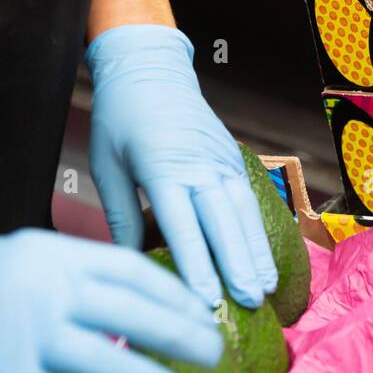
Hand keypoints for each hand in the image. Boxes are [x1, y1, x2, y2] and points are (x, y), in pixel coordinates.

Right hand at [0, 230, 222, 372]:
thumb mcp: (16, 257)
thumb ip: (67, 272)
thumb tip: (126, 299)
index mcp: (51, 252)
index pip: (131, 269)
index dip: (173, 292)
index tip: (202, 310)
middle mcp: (44, 288)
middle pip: (132, 313)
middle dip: (181, 334)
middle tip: (214, 352)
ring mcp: (23, 332)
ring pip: (107, 360)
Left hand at [86, 24, 275, 307]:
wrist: (151, 69)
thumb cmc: (120, 119)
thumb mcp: (106, 166)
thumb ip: (120, 216)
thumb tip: (126, 264)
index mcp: (162, 167)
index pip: (183, 225)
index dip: (196, 264)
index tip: (205, 299)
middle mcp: (200, 165)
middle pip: (223, 223)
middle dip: (238, 266)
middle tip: (249, 302)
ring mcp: (222, 161)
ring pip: (244, 213)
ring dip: (256, 253)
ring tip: (266, 289)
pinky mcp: (232, 159)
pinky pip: (249, 201)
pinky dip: (257, 232)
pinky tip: (263, 258)